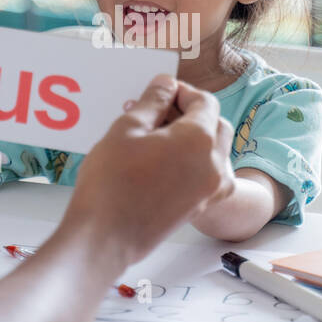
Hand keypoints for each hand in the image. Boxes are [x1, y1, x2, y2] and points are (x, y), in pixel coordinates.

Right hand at [61, 74, 234, 264]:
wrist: (106, 237)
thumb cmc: (111, 182)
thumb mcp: (127, 129)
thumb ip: (152, 102)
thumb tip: (165, 84)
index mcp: (199, 139)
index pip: (205, 102)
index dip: (183, 91)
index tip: (161, 92)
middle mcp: (214, 164)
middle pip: (215, 125)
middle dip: (192, 113)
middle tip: (158, 112)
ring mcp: (210, 189)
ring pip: (214, 151)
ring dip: (195, 138)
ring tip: (157, 137)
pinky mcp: (200, 207)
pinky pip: (207, 174)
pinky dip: (194, 161)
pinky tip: (162, 162)